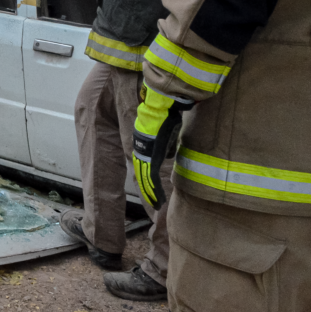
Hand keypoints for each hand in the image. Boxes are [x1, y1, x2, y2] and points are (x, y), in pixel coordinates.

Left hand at [131, 86, 193, 208]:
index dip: (147, 180)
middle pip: (143, 175)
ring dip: (152, 193)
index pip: (144, 167)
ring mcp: (144, 154)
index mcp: (144, 146)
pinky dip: (154, 190)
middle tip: (154, 203)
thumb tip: (169, 154)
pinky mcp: (151, 156)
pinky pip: (151, 177)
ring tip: (157, 205)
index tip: (151, 189)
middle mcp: (141, 151)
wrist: (162, 107)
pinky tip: (157, 199)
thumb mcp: (167, 134)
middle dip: (148, 190)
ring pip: (146, 179)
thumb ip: (167, 145)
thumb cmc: (167, 116)